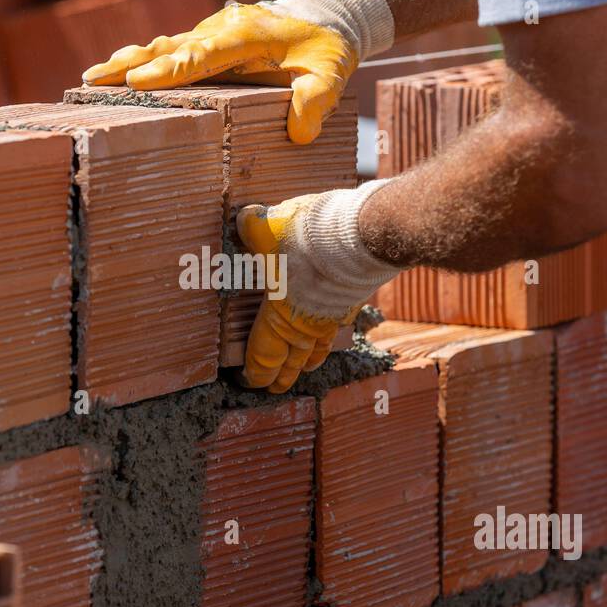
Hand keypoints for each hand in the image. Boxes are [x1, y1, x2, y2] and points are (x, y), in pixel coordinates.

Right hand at [82, 0, 394, 143]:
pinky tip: (117, 76)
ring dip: (126, 62)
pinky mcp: (206, 42)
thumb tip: (298, 134)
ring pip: (162, 47)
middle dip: (128, 64)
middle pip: (168, 49)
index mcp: (244, 36)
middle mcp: (219, 29)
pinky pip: (170, 51)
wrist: (326, 17)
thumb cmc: (325, 49)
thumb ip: (315, 102)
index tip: (135, 82)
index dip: (167, 71)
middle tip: (92, 80)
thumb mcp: (330, 75)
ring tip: (90, 79)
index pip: (199, 56)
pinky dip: (142, 62)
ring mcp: (209, 33)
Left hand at [236, 183, 399, 391]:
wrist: (361, 234)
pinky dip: (329, 336)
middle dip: (281, 378)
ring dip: (308, 362)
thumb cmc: (307, 238)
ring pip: (317, 349)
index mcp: (279, 315)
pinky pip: (337, 328)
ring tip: (305, 369)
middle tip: (274, 388)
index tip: (248, 381)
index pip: (263, 357)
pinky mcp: (353, 303)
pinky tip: (330, 332)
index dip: (255, 373)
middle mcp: (306, 324)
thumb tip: (246, 217)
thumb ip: (254, 227)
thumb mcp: (269, 228)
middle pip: (292, 362)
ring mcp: (332, 316)